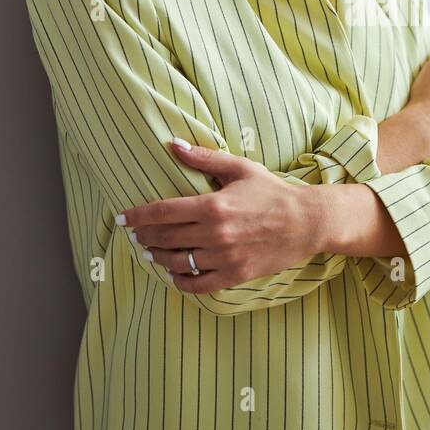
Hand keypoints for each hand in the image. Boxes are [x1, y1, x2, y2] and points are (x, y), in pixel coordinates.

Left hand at [117, 141, 321, 293]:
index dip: (138, 216)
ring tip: (151, 252)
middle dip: (145, 237)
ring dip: (158, 258)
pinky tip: (174, 274)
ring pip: (177, 262)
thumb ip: (204, 158)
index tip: (123, 218)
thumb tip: (173, 145)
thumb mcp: (240, 169)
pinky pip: (197, 285)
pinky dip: (180, 282)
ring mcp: (225, 258)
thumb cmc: (272, 192)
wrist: (306, 223)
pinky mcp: (235, 275)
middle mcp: (215, 234)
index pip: (162, 212)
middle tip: (137, 234)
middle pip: (165, 238)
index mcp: (213, 206)